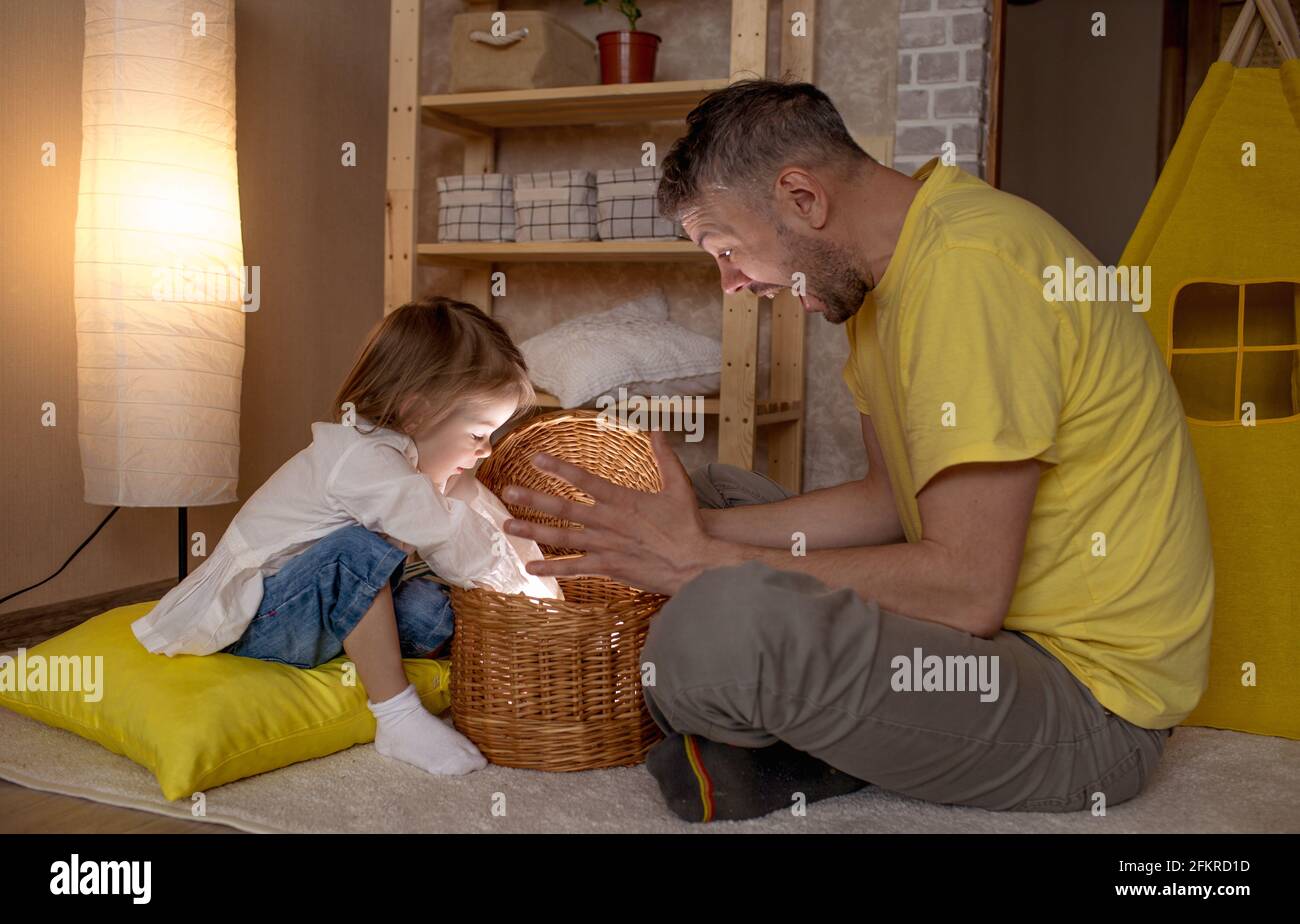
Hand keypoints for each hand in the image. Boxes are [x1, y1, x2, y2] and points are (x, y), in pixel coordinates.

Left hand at [500, 430, 728, 595]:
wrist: (696, 562)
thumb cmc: (688, 524)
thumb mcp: (679, 484)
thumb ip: (665, 456)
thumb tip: (658, 428)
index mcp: (622, 499)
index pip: (584, 479)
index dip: (559, 468)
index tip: (536, 459)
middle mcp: (607, 522)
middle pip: (564, 508)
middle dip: (533, 498)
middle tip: (507, 491)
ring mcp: (605, 546)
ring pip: (562, 537)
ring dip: (533, 531)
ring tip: (507, 525)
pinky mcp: (608, 568)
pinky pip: (574, 568)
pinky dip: (551, 568)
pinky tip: (529, 567)